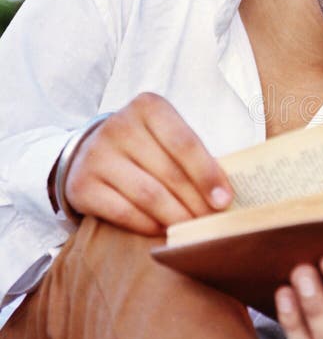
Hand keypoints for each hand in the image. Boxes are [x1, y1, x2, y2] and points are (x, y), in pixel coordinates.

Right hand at [65, 92, 232, 233]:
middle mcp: (119, 127)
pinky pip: (124, 212)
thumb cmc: (144, 145)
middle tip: (213, 222)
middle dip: (197, 202)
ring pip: (148, 195)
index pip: (185, 143)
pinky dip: (149, 225)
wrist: (89, 151)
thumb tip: (224, 194)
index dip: (208, 174)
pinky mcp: (82, 186)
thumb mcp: (166, 136)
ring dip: (177, 217)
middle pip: (169, 172)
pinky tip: (165, 231)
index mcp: (148, 107)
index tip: (225, 200)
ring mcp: (97, 156)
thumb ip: (193, 155)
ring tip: (194, 230)